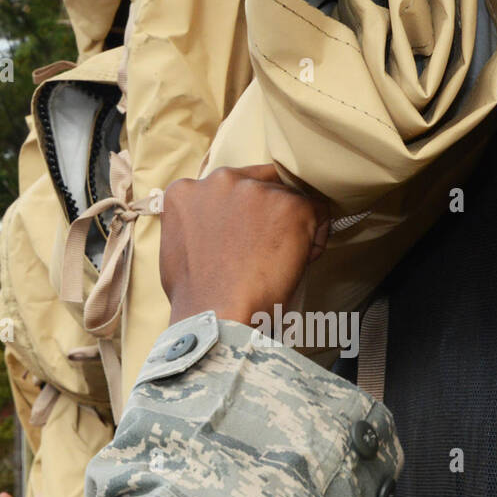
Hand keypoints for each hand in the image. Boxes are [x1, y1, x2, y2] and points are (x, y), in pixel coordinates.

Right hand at [159, 164, 329, 326]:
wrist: (216, 315)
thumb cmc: (196, 295)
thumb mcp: (178, 247)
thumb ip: (196, 223)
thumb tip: (213, 224)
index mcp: (186, 191)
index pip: (228, 186)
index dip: (242, 212)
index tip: (246, 235)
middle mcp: (219, 180)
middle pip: (260, 184)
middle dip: (266, 213)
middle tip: (263, 250)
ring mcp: (255, 190)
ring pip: (289, 198)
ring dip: (289, 227)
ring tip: (277, 262)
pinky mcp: (290, 205)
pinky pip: (318, 212)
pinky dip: (313, 238)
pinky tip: (295, 263)